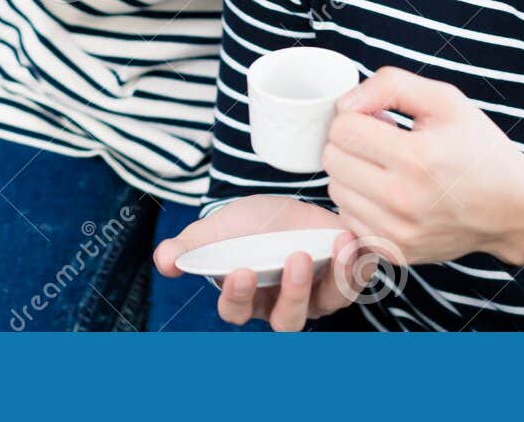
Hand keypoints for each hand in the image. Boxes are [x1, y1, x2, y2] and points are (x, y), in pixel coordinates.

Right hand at [153, 195, 371, 331]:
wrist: (284, 204)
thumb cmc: (247, 223)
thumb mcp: (216, 229)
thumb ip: (189, 246)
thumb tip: (164, 260)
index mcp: (247, 297)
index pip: (237, 311)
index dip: (238, 296)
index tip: (241, 270)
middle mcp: (282, 304)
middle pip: (288, 320)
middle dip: (292, 293)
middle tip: (293, 258)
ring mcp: (316, 294)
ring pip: (328, 304)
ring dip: (335, 280)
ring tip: (337, 246)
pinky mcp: (343, 276)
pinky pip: (356, 282)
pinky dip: (359, 266)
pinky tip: (355, 241)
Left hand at [324, 67, 523, 267]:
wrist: (513, 208)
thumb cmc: (479, 149)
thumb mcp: (445, 99)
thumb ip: (390, 86)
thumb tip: (345, 104)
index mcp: (416, 157)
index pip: (342, 129)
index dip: (355, 116)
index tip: (378, 119)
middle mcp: (402, 200)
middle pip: (332, 159)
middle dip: (350, 142)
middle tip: (380, 141)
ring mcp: (397, 232)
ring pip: (335, 191)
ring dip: (352, 173)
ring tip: (386, 167)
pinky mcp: (395, 252)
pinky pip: (348, 219)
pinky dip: (360, 203)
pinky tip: (387, 193)